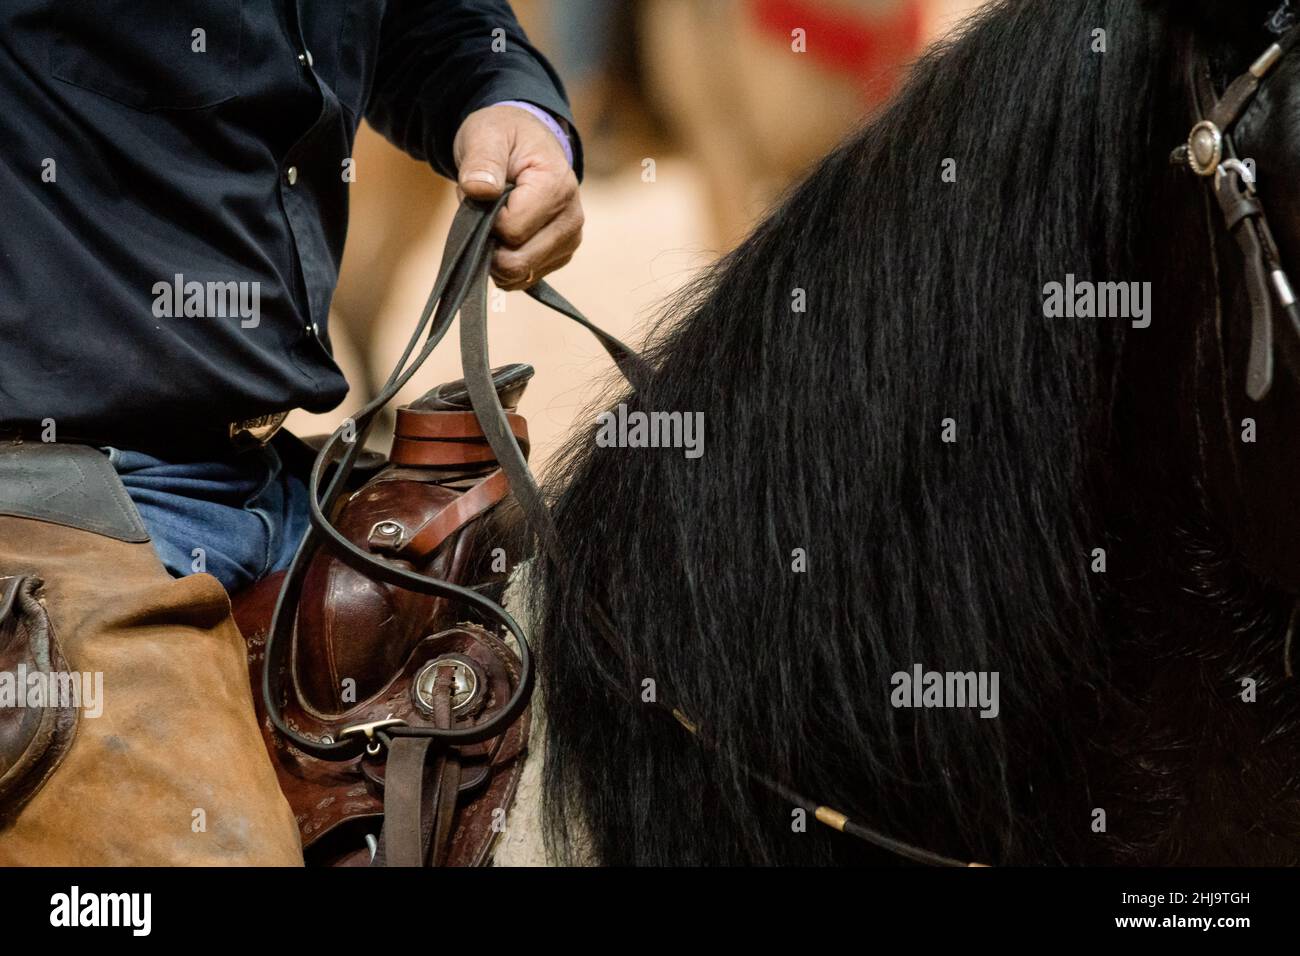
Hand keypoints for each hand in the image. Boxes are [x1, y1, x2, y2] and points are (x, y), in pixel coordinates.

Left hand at [452, 104, 582, 290]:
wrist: (527, 141)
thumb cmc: (506, 136)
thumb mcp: (486, 135)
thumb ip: (482, 160)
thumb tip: (479, 189)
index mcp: (557, 187)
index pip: (512, 230)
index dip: (486, 218)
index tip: (484, 194)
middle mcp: (572, 219)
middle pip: (519, 261)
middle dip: (490, 243)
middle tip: (485, 212)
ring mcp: (569, 241)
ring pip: (521, 275)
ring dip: (496, 254)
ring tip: (497, 219)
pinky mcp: (561, 255)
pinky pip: (525, 279)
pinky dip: (505, 265)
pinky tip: (504, 237)